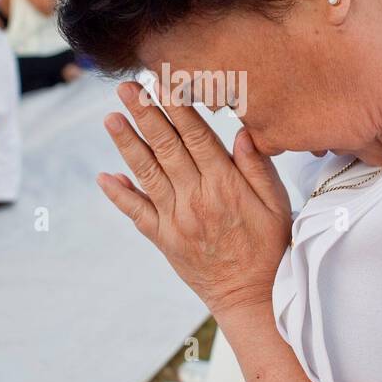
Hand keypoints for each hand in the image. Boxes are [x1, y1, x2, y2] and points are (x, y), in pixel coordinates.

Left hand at [97, 81, 291, 318]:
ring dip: (126, 145)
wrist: (253, 298)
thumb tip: (241, 131)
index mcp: (225, 185)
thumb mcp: (277, 204)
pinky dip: (119, 195)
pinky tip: (105, 176)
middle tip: (125, 89)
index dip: (176, 107)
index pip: (196, 136)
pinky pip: (136, 213)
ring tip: (110, 118)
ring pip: (146, 174)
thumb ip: (258, 167)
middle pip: (165, 148)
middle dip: (144, 114)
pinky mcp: (164, 240)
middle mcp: (195, 199)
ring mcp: (175, 220)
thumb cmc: (271, 247)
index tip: (161, 82)